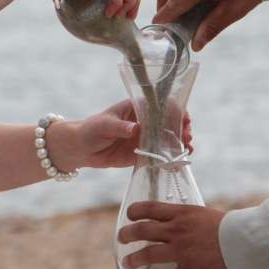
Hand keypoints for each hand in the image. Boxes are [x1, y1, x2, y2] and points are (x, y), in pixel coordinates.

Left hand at [55, 100, 192, 169]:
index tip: (184, 119)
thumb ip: (120, 127)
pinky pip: (160, 155)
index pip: (162, 105)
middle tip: (187, 137)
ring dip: (180, 143)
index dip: (176, 110)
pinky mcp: (143, 153)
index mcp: (137, 107)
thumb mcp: (104, 125)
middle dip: (182, 128)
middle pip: (170, 122)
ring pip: (168, 139)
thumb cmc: (91, 129)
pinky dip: (170, 158)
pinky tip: (178, 163)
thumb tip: (136, 128)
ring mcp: (146, 137)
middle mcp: (145, 121)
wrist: (81, 149)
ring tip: (187, 150)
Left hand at [117, 202, 228, 268]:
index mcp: (181, 214)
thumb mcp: (204, 214)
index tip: (130, 215)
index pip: (151, 208)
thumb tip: (181, 221)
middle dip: (128, 234)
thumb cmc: (229, 227)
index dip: (136, 211)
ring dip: (135, 259)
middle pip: (143, 230)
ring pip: (149, 254)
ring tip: (127, 263)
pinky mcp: (189, 268)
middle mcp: (177, 230)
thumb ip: (189, 218)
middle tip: (122, 238)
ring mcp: (181, 249)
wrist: (242, 240)